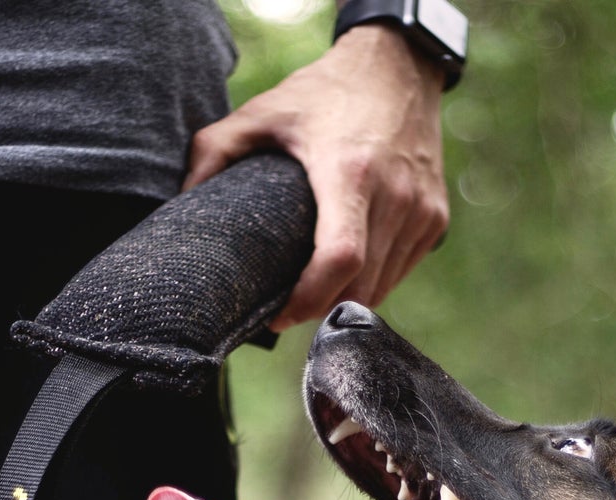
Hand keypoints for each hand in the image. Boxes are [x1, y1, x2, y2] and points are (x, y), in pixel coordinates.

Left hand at [185, 22, 448, 330]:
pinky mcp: (435, 218)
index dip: (308, 301)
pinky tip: (346, 273)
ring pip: (382, 288)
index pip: (339, 260)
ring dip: (345, 302)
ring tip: (312, 295)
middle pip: (359, 287)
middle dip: (320, 310)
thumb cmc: (328, 91)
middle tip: (285, 312)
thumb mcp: (264, 111)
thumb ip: (214, 151)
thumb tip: (180, 201)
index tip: (278, 316)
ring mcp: (421, 210)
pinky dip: (372, 283)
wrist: (399, 67)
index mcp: (350, 172)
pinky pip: (400, 272)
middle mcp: (395, 195)